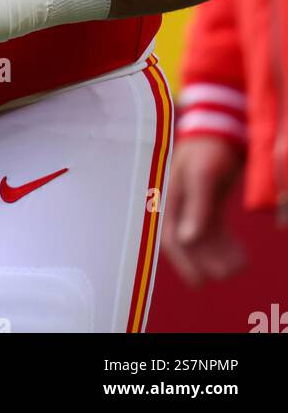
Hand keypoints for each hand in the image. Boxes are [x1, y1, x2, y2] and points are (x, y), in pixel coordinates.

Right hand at [161, 136, 246, 285]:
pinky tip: (242, 255)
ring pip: (204, 241)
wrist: (219, 129)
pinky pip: (216, 232)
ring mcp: (194, 206)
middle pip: (189, 244)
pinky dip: (227, 245)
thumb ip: (195, 207)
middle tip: (230, 273)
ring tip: (242, 265)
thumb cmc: (206, 149)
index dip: (183, 264)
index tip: (200, 283)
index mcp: (169, 200)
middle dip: (208, 262)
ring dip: (220, 256)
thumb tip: (187, 239)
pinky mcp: (208, 205)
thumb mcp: (201, 176)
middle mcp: (179, 206)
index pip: (171, 240)